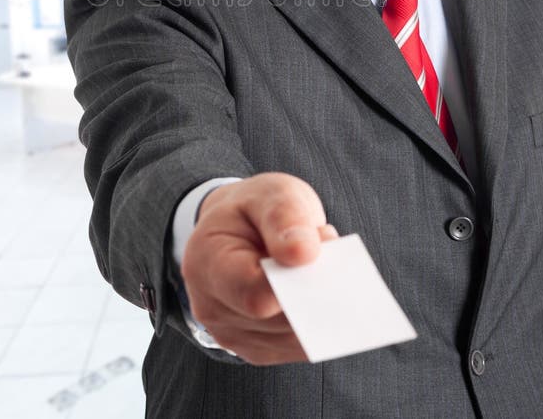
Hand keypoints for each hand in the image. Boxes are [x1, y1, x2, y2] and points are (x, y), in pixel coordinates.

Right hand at [180, 172, 337, 364]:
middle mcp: (212, 307)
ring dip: (321, 306)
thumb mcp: (269, 193)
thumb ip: (284, 217)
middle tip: (335, 258)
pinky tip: (324, 291)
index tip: (316, 255)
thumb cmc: (253, 209)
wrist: (237, 228)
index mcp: (206, 262)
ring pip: (294, 338)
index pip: (250, 292)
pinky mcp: (258, 348)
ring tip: (324, 267)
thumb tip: (303, 254)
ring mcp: (234, 334)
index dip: (290, 285)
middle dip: (314, 292)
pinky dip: (320, 321)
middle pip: (277, 320)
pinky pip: (298, 346)